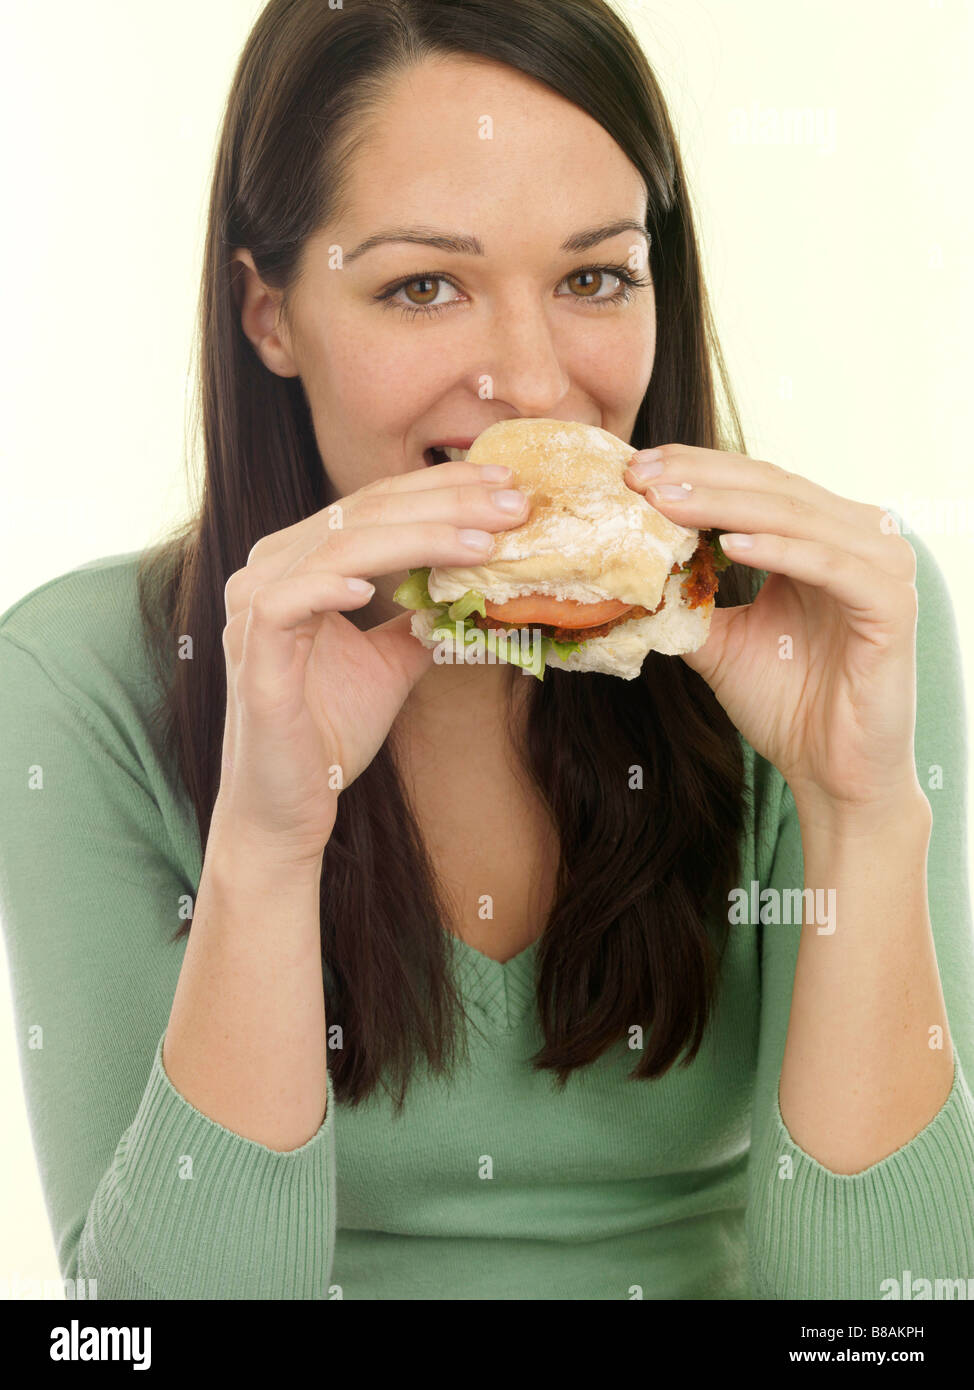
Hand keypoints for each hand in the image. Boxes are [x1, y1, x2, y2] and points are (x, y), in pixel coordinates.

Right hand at [215, 459, 528, 862]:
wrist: (288, 806)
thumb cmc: (329, 731)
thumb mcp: (391, 662)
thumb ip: (421, 618)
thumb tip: (476, 587)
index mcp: (298, 561)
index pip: (375, 505)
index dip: (442, 489)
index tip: (508, 485)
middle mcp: (269, 570)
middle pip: (363, 513)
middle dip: (446, 503)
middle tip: (514, 504)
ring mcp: (254, 610)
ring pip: (339, 547)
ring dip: (417, 538)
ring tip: (482, 542)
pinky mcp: (252, 655)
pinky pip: (287, 604)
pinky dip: (331, 588)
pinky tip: (376, 590)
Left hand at [624, 445, 924, 816]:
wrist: (833, 774)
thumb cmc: (787, 705)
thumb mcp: (722, 639)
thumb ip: (689, 595)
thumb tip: (628, 564)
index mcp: (823, 537)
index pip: (756, 483)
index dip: (694, 470)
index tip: (634, 469)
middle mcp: (859, 539)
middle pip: (773, 488)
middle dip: (700, 479)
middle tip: (640, 475)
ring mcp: (882, 568)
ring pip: (797, 517)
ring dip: (727, 505)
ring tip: (666, 501)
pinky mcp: (893, 606)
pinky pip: (831, 566)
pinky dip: (779, 552)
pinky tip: (727, 547)